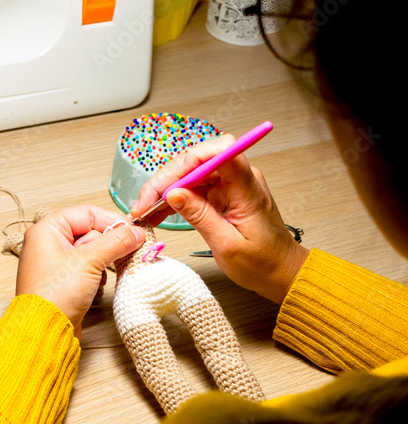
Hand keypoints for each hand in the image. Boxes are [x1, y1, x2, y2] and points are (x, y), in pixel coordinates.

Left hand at [16, 205, 145, 335]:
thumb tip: (135, 232)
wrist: (43, 332)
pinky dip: (96, 274)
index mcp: (47, 230)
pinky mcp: (63, 280)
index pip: (86, 213)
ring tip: (99, 275)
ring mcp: (55, 263)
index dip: (111, 221)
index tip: (132, 232)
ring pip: (91, 251)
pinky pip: (87, 268)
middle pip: (90, 231)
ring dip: (102, 262)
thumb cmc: (54, 295)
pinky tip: (95, 286)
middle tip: (123, 254)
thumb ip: (115, 242)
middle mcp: (48, 243)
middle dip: (107, 245)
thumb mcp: (89, 261)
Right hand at [130, 134, 308, 303]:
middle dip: (166, 179)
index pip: (219, 151)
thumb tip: (173, 194)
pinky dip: (173, 199)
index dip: (189, 160)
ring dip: (164, 189)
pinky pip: (192, 187)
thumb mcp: (227, 245)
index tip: (166, 184)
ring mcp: (229, 184)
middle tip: (144, 203)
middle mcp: (238, 178)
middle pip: (196, 160)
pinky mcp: (221, 194)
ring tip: (144, 210)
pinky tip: (156, 212)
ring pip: (189, 173)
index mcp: (247, 186)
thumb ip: (200, 216)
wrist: (280, 272)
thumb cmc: (263, 262)